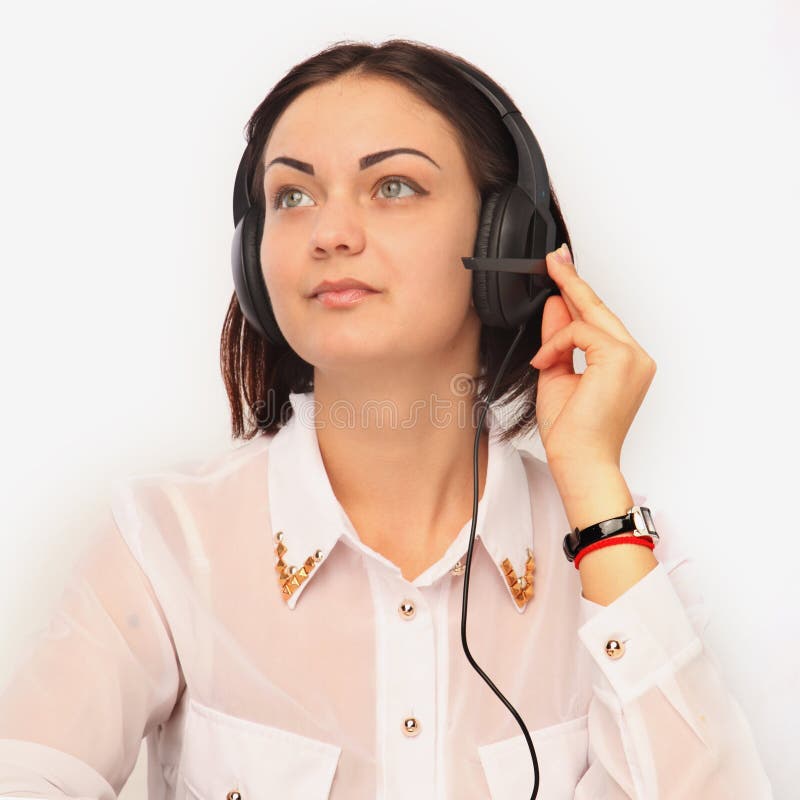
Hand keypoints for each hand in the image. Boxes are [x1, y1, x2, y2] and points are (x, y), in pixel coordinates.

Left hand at [529, 244, 656, 470]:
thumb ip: (558, 339)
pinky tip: (546, 363)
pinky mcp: (620, 357)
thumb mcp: (557, 373)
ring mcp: (632, 356)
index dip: (578, 291)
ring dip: (556, 334)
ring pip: (588, 318)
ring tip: (543, 360)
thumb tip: (555, 305)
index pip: (599, 319)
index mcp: (625, 363)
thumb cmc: (572, 431)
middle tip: (553, 258)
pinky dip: (557, 344)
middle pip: (598, 309)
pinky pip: (580, 332)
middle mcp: (635, 357)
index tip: (562, 266)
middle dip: (571, 283)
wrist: (579, 462)